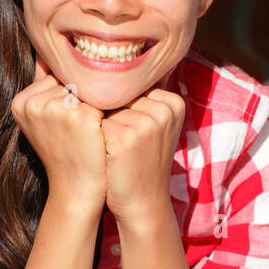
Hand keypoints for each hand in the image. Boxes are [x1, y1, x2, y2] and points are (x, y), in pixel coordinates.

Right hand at [11, 57, 106, 211]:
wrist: (77, 188)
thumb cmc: (66, 152)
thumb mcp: (46, 120)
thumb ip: (46, 88)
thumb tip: (46, 55)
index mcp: (21, 101)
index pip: (57, 79)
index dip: (72, 98)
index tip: (70, 124)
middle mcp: (33, 102)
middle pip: (72, 81)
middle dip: (84, 100)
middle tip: (83, 129)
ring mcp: (55, 108)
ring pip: (88, 89)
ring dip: (97, 105)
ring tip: (92, 131)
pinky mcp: (79, 115)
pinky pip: (103, 100)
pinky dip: (108, 113)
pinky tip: (101, 132)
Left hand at [100, 84, 185, 224]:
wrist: (143, 202)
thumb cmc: (142, 161)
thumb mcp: (153, 127)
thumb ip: (142, 99)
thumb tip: (108, 66)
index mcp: (174, 102)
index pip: (132, 88)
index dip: (123, 109)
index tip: (133, 133)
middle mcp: (164, 109)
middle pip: (119, 96)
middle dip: (111, 116)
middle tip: (123, 144)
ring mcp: (146, 123)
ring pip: (105, 110)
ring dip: (101, 128)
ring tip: (115, 150)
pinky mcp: (126, 137)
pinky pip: (96, 125)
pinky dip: (95, 140)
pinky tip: (107, 156)